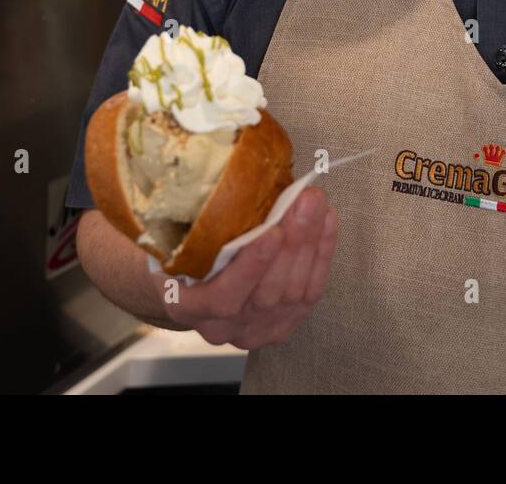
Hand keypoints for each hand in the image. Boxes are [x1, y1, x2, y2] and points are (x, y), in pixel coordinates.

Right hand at [148, 186, 337, 349]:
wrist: (188, 286)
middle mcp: (221, 326)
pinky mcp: (282, 325)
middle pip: (267, 292)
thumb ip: (202, 222)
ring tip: (316, 204)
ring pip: (292, 292)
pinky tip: (326, 222)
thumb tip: (237, 174)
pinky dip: (322, 254)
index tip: (271, 232)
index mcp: (186, 306)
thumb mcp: (179, 238)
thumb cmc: (182, 254)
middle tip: (306, 200)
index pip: (222, 297)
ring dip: (311, 243)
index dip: (251, 267)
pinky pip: (309, 292)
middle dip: (293, 242)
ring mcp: (254, 330)